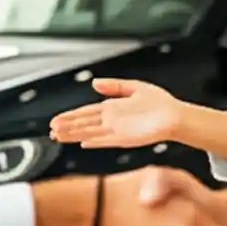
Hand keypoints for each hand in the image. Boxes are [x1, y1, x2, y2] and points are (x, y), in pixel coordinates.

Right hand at [49, 79, 182, 147]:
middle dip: (67, 126)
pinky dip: (95, 141)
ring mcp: (117, 130)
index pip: (85, 112)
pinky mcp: (126, 139)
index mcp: (112, 108)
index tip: (56, 120)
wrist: (175, 115)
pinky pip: (106, 141)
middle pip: (84, 124)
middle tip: (51, 130)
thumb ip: (114, 86)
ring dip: (75, 135)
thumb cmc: (158, 102)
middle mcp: (111, 120)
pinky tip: (83, 142)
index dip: (70, 116)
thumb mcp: (134, 87)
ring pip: (90, 133)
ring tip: (59, 137)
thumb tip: (94, 83)